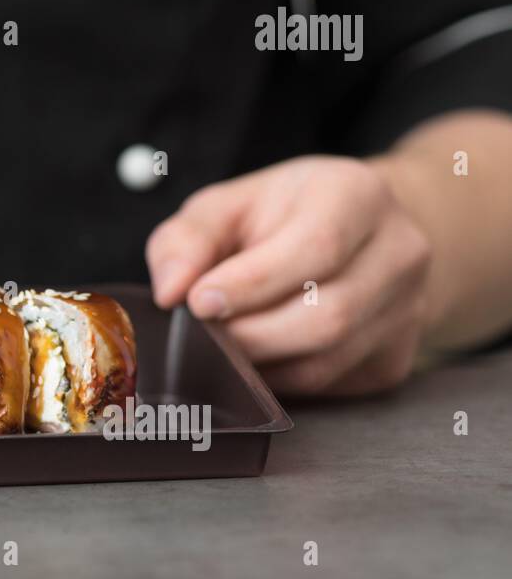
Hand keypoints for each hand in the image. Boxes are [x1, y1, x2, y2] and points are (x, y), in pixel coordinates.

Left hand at [146, 156, 432, 396]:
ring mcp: (408, 309)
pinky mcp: (395, 358)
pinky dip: (281, 380)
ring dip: (261, 363)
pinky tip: (256, 358)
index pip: (316, 247)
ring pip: (329, 359)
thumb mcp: (223, 207)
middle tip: (202, 334)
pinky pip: (331, 385)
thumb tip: (170, 291)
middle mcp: (400, 252)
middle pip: (328, 314)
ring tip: (221, 347)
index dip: (253, 283)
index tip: (199, 302)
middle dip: (251, 333)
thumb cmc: (276, 217)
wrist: (350, 236)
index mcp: (357, 194)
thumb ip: (186, 241)